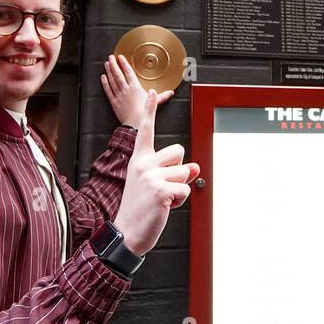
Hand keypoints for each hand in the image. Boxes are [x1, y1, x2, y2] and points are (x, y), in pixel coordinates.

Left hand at [103, 54, 172, 129]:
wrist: (135, 125)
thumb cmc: (144, 114)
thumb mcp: (155, 103)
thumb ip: (162, 96)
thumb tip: (170, 93)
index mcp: (135, 88)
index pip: (128, 72)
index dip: (124, 64)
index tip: (121, 57)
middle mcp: (126, 90)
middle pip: (118, 74)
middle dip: (114, 64)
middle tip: (111, 57)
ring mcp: (119, 95)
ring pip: (112, 80)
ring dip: (109, 71)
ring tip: (107, 64)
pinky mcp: (114, 102)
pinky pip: (108, 90)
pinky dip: (105, 83)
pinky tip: (103, 78)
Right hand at [113, 91, 199, 255]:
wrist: (127, 232)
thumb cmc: (141, 209)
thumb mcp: (156, 186)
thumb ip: (175, 173)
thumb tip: (196, 167)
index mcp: (139, 160)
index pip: (145, 131)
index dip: (149, 111)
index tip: (151, 91)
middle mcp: (143, 163)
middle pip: (179, 151)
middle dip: (179, 169)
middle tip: (163, 188)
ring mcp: (150, 175)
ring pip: (185, 171)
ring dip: (181, 188)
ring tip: (163, 199)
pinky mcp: (160, 189)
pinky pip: (185, 188)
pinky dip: (181, 200)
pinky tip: (165, 206)